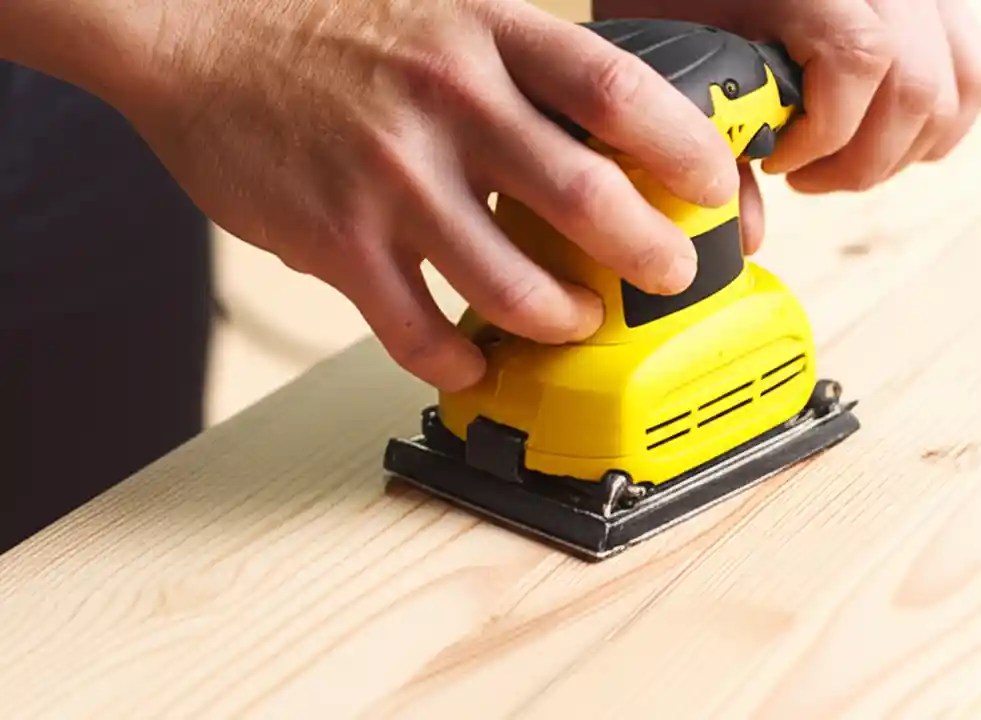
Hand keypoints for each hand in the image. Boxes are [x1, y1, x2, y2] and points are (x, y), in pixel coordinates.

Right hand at [1, 0, 739, 390]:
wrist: (196, 32)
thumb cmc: (332, 29)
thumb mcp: (446, 16)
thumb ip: (522, 73)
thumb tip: (608, 145)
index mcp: (487, 36)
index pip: (618, 91)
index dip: (686, 148)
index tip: (717, 188)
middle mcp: (449, 102)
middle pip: (585, 197)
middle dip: (648, 254)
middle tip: (667, 275)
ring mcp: (392, 175)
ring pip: (511, 282)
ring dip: (561, 318)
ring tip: (574, 322)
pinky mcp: (338, 240)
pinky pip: (419, 331)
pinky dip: (460, 361)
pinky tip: (476, 360)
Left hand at [596, 0, 980, 231]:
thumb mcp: (684, 55)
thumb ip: (718, 137)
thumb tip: (750, 233)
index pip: (859, 59)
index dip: (824, 133)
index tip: (777, 161)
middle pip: (917, 87)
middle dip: (862, 161)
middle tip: (806, 177)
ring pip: (960, 85)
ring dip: (904, 150)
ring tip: (841, 159)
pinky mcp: (938, 6)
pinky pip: (973, 70)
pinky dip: (940, 122)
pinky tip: (883, 139)